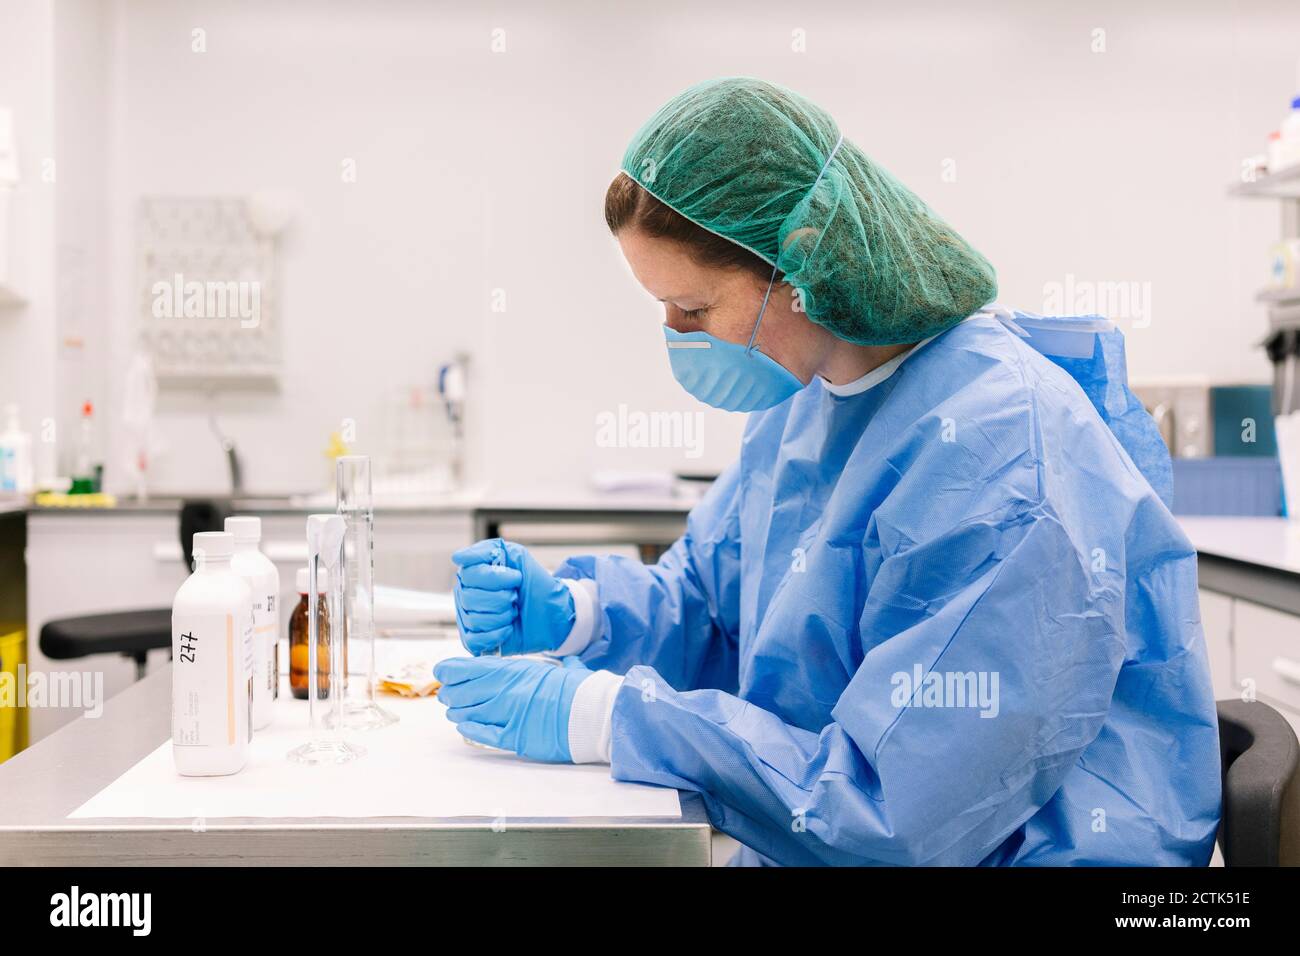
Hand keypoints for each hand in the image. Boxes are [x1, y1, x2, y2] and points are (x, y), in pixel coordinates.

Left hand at [434, 655, 592, 762]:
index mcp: (514, 670)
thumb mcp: (556, 669)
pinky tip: (464, 726)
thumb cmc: (579, 689)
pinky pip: (483, 733)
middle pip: (464, 692)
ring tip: (456, 711)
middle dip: (452, 693)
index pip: (469, 668)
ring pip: (468, 713)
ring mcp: (508, 714)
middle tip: (449, 694)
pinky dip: (470, 729)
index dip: (450, 671)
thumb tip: (554, 665)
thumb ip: (543, 668)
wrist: (592, 714)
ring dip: (459, 711)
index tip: (443, 671)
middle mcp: (506, 690)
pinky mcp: (514, 737)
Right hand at [451, 538, 574, 655]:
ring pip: (474, 619)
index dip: (497, 578)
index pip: (470, 575)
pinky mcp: (474, 639)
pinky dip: (495, 636)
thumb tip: (456, 558)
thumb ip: (487, 551)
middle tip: (515, 597)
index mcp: (472, 573)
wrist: (550, 611)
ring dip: (502, 617)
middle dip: (502, 599)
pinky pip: (474, 640)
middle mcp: (465, 594)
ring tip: (513, 612)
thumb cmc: (533, 582)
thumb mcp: (516, 556)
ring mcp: (467, 617)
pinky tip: (508, 629)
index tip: (517, 578)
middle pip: (470, 598)